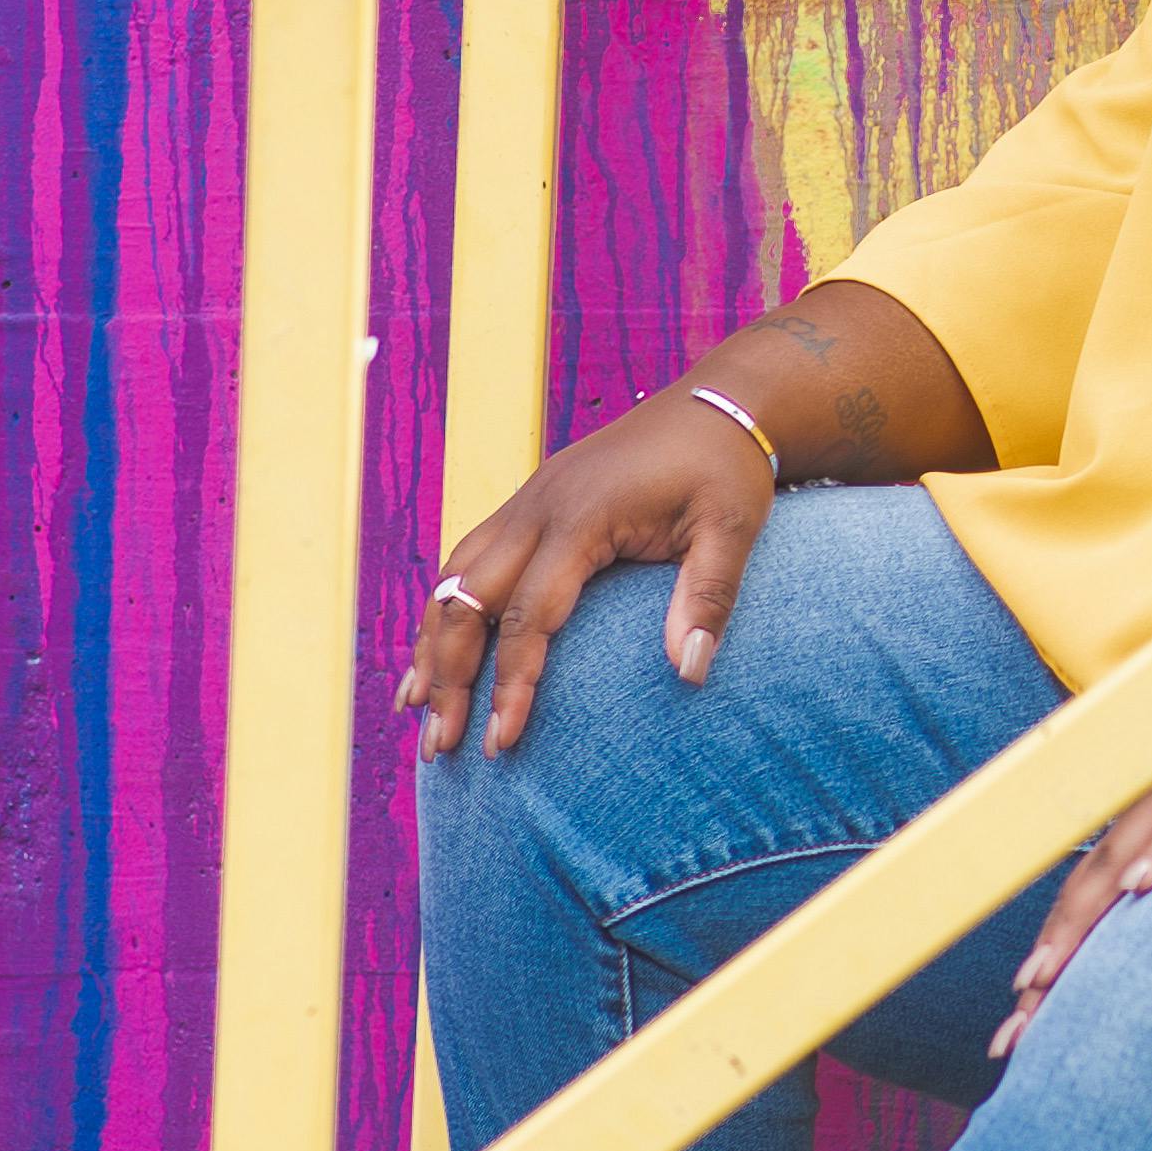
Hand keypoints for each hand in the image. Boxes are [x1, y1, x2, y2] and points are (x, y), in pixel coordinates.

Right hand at [398, 394, 775, 757]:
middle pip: (467, 601)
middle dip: (448, 676)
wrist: (717, 403)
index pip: (531, 615)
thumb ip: (709, 597)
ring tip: (418, 712)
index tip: (504, 743)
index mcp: (582, 516)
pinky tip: (434, 652)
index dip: (512, 683)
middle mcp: (538, 507)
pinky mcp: (528, 503)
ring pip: (453, 580)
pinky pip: (468, 560)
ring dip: (432, 645)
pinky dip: (444, 609)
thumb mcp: (734, 528)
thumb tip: (690, 673)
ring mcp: (526, 501)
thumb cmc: (726, 469)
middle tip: (441, 747)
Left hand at [989, 673, 1151, 1062]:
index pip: (1088, 896)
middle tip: (1020, 1011)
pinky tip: (1140, 886)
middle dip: (1051, 952)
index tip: (1026, 1015)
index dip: (1056, 951)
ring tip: (1048, 974)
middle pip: (1086, 887)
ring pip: (1118, 857)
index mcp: (1144, 828)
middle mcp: (1147, 810)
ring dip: (1080, 917)